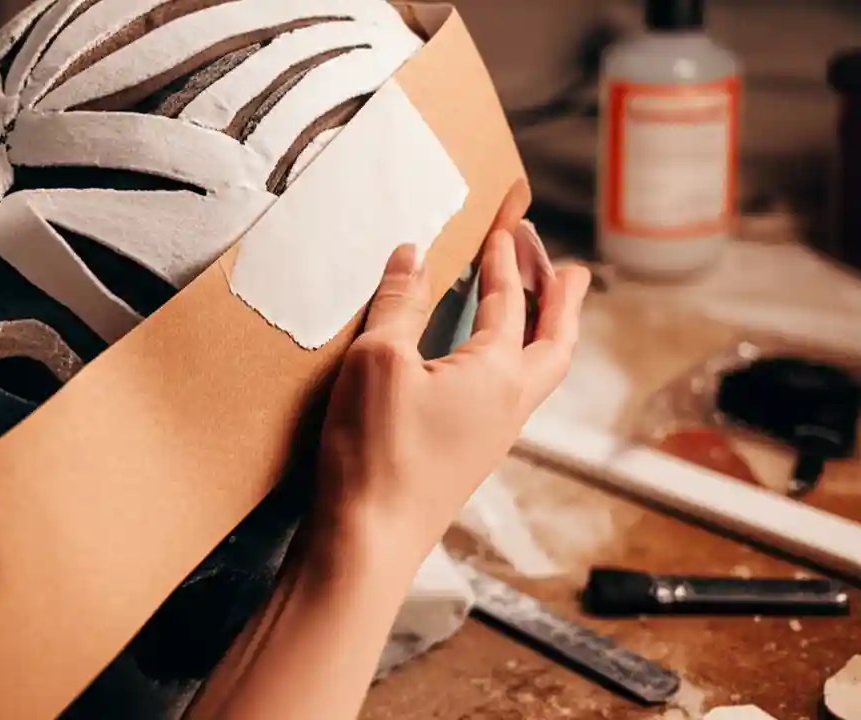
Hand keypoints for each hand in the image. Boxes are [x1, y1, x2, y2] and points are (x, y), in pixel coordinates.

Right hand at [314, 230, 589, 568]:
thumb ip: (399, 304)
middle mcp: (508, 404)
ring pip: (539, 375)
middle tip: (569, 271)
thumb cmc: (376, 451)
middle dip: (563, 302)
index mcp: (495, 373)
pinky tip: (486, 370)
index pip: (509, 302)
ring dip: (546, 335)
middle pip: (555, 344)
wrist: (368, 539)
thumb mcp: (378, 361)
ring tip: (540, 313)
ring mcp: (493, 436)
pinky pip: (511, 398)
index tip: (507, 228)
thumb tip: (412, 257)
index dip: (505, 260)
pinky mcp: (468, 458)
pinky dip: (515, 366)